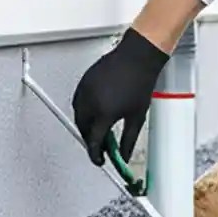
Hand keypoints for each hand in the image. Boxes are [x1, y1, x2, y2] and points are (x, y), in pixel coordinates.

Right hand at [71, 27, 169, 165]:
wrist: (137, 56)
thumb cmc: (140, 81)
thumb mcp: (137, 117)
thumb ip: (128, 140)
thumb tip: (124, 155)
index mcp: (104, 113)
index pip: (93, 142)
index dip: (96, 155)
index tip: (100, 160)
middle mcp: (90, 103)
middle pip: (83, 131)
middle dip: (90, 141)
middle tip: (101, 147)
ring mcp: (85, 91)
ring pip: (78, 116)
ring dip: (85, 127)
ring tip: (98, 131)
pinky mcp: (83, 82)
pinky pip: (77, 102)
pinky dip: (83, 112)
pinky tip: (94, 114)